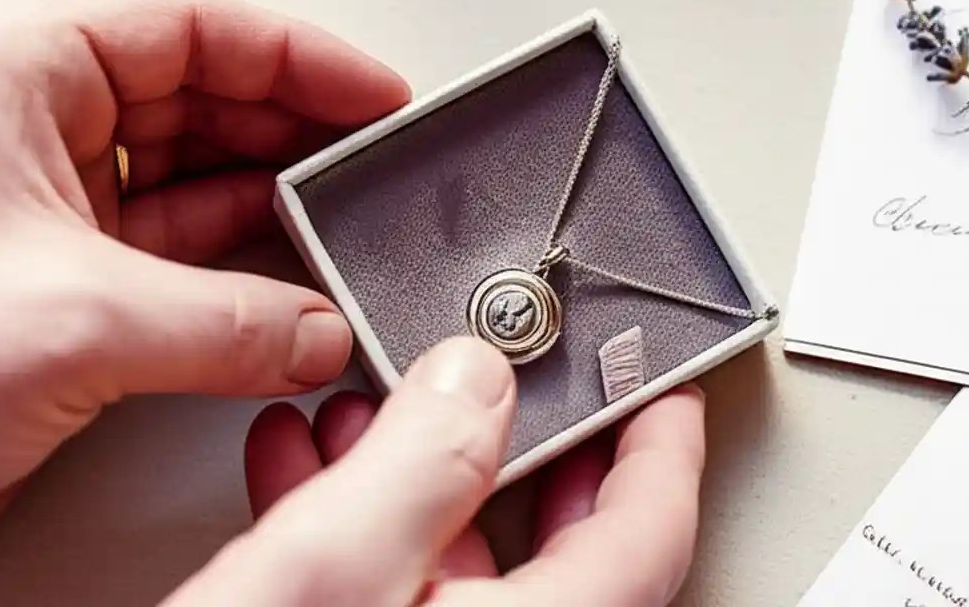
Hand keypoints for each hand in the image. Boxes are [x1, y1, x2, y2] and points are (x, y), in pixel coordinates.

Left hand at [0, 0, 408, 577]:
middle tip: (369, 165)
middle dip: (296, 129)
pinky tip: (290, 282)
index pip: (196, 24)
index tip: (375, 95)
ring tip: (341, 224)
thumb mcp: (77, 323)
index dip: (303, 56)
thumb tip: (318, 331)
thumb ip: (231, 323)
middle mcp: (32, 120)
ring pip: (197, 169)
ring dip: (273, 201)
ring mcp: (49, 199)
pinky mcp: (62, 274)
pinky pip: (180, 244)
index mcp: (18, 68)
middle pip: (206, 90)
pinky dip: (241, 262)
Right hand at [167, 338, 706, 606]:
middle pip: (563, 556)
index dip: (662, 449)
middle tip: (533, 395)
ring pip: (460, 574)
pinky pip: (392, 600)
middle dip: (532, 455)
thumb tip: (473, 384)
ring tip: (378, 413)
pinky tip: (306, 477)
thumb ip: (413, 471)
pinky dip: (360, 533)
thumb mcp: (320, 583)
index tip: (661, 390)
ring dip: (421, 481)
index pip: (648, 538)